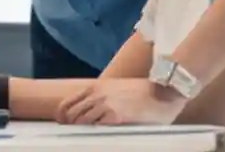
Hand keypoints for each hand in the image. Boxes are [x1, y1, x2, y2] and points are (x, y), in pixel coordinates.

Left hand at [55, 79, 184, 125]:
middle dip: (69, 125)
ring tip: (82, 138)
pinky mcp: (116, 116)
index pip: (68, 102)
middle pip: (72, 114)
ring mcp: (105, 105)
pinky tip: (98, 138)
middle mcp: (97, 94)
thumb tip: (90, 112)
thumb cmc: (143, 92)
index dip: (61, 115)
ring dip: (81, 130)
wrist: (163, 91)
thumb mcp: (117, 89)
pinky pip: (97, 127)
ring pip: (82, 121)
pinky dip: (95, 133)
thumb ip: (102, 98)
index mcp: (96, 87)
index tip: (61, 124)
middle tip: (69, 134)